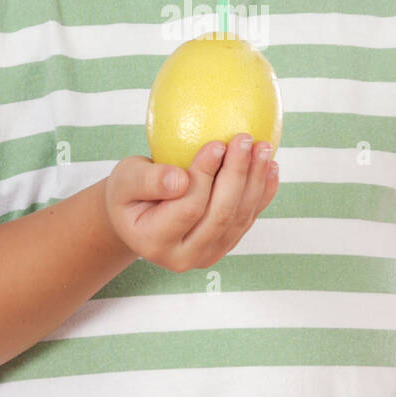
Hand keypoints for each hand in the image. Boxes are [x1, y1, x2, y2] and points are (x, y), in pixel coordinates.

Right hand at [104, 134, 278, 271]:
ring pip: (239, 219)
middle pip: (220, 216)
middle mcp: (183, 257)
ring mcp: (207, 255)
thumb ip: (148, 180)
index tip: (217, 143)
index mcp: (154, 241)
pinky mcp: (223, 245)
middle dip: (237, 175)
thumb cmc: (128, 192)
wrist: (137, 217)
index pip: (188, 208)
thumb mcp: (125, 180)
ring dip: (255, 181)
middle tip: (245, 139)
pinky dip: (262, 193)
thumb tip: (180, 180)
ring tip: (262, 147)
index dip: (206, 175)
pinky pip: (247, 220)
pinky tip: (270, 167)